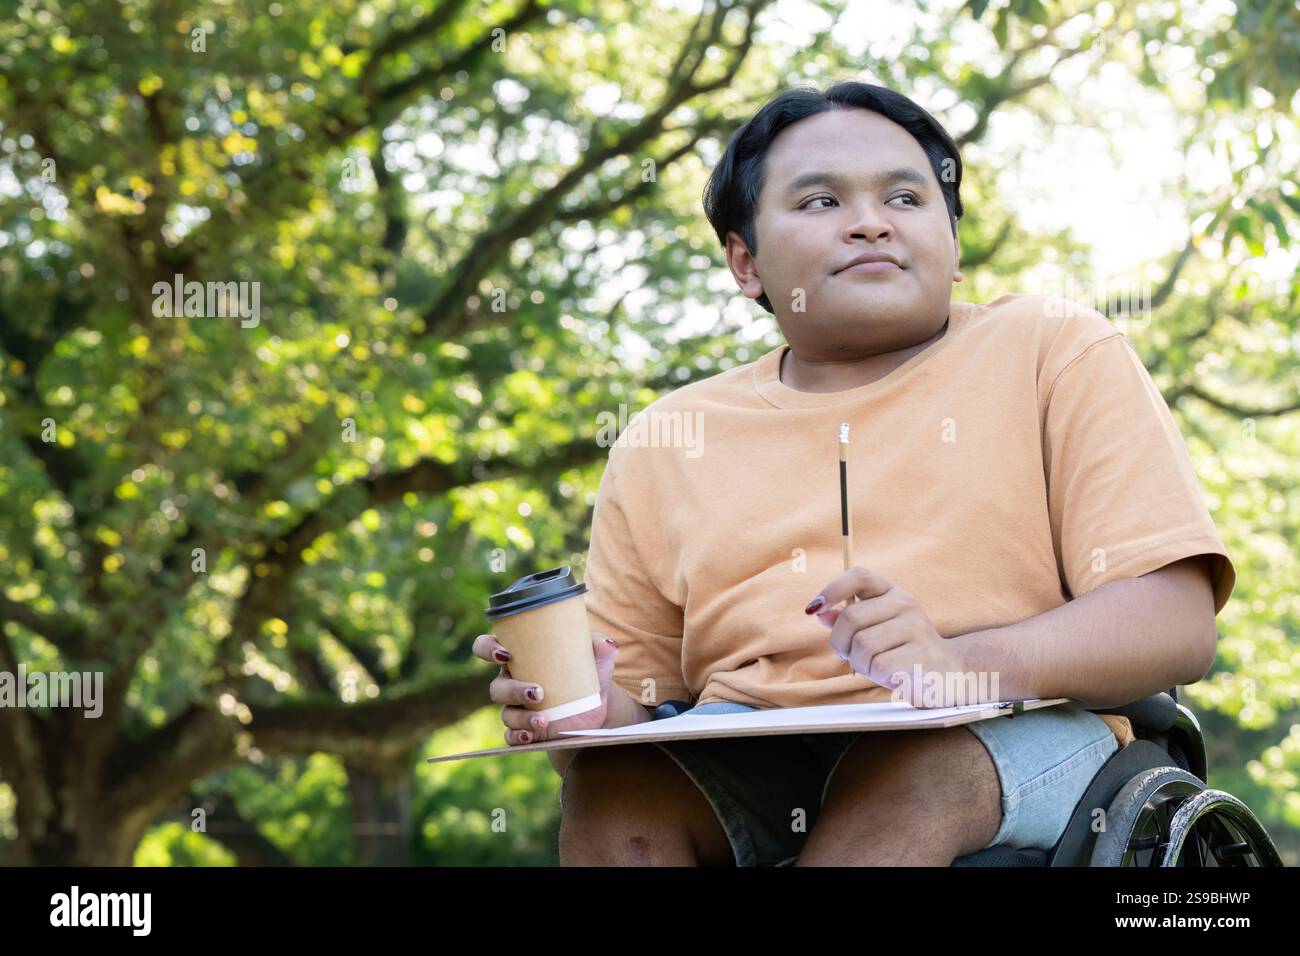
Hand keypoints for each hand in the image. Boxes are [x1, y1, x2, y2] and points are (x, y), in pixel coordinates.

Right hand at [473, 631, 619, 744]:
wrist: (595, 707)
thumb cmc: (586, 672)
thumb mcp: (595, 659)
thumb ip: (600, 647)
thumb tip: (609, 644)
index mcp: (520, 657)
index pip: (487, 647)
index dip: (487, 649)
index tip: (505, 654)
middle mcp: (512, 682)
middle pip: (498, 687)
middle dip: (514, 691)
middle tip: (539, 693)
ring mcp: (516, 708)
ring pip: (506, 714)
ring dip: (523, 718)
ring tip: (545, 720)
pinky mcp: (524, 730)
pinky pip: (511, 736)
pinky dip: (519, 737)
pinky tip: (532, 736)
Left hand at [805, 566, 978, 707]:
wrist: (952, 673)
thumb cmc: (904, 652)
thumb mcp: (876, 630)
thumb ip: (848, 619)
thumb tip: (818, 610)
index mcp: (893, 594)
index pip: (859, 576)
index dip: (832, 589)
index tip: (814, 608)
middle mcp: (906, 605)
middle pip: (851, 618)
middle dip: (840, 643)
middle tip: (849, 656)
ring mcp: (916, 628)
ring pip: (862, 645)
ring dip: (860, 663)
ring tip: (875, 666)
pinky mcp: (922, 655)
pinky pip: (879, 665)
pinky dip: (876, 675)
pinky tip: (891, 675)